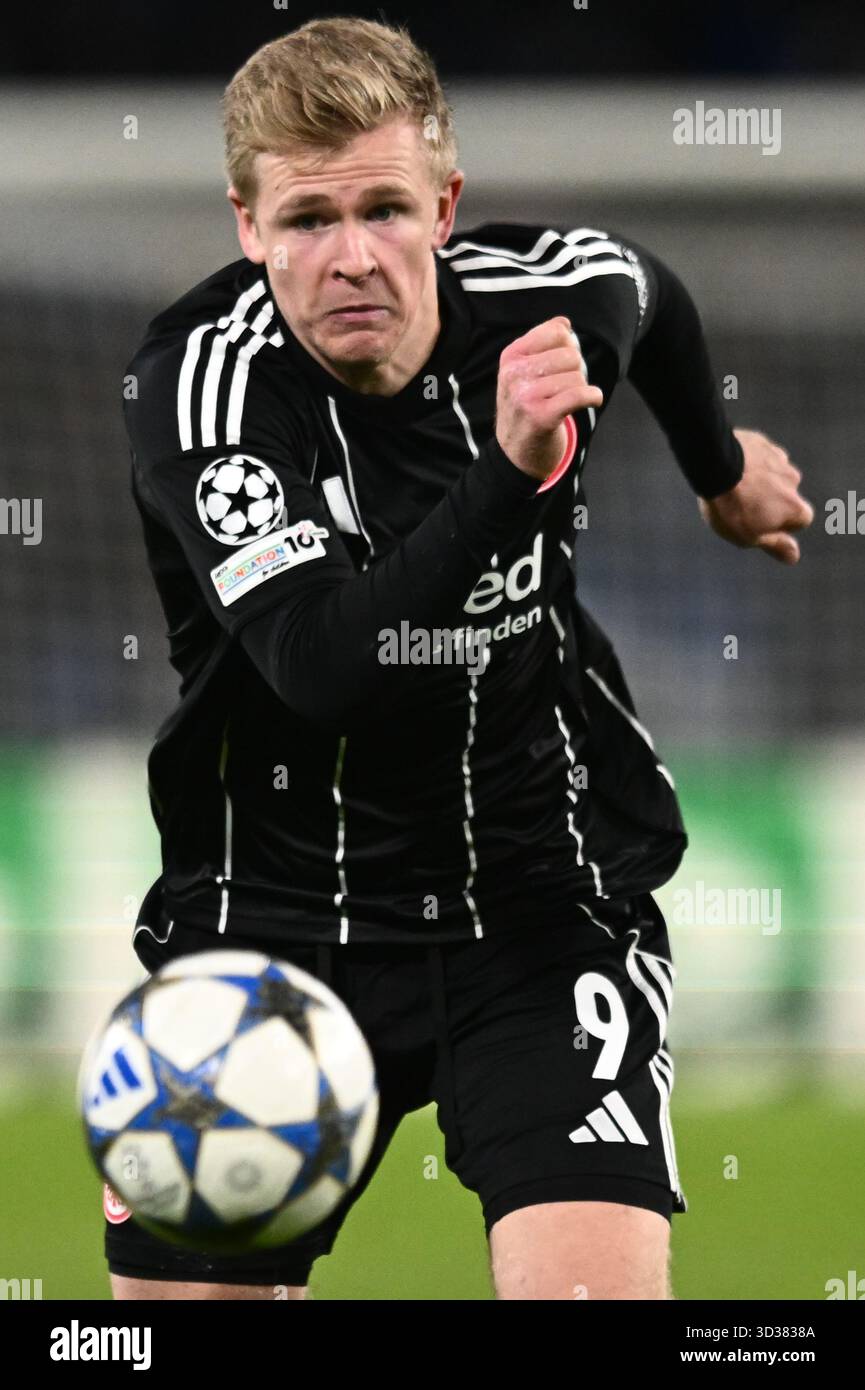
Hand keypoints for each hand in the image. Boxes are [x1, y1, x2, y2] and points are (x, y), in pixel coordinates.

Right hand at [495, 316, 603, 480]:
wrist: (515, 453)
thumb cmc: (525, 408)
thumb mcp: (523, 372)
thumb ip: (542, 344)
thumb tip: (565, 322)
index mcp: (511, 356)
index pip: (556, 332)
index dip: (569, 345)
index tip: (564, 363)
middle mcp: (514, 374)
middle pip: (570, 354)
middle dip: (577, 369)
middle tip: (568, 386)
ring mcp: (526, 396)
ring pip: (576, 375)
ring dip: (582, 387)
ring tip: (569, 399)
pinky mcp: (541, 417)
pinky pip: (580, 395)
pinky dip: (593, 396)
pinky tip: (592, 400)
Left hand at [698, 428, 813, 563]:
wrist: (715, 465)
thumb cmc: (731, 507)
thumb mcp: (749, 537)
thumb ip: (774, 545)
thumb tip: (793, 557)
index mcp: (795, 507)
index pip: (801, 520)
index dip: (782, 526)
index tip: (760, 526)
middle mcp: (794, 481)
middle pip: (787, 496)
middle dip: (771, 501)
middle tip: (743, 506)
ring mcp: (779, 460)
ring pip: (775, 475)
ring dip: (761, 481)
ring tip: (734, 487)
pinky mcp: (763, 443)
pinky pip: (762, 457)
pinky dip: (752, 464)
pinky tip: (732, 469)